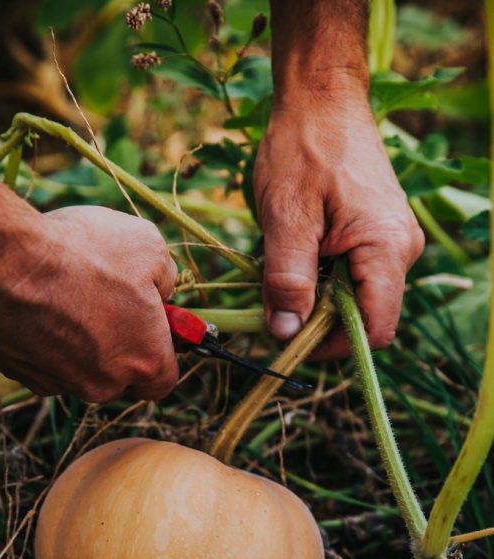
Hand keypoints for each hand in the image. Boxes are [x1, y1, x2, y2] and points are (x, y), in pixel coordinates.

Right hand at [0, 205, 178, 401]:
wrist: (2, 262)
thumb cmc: (82, 253)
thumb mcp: (148, 246)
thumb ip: (166, 278)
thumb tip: (162, 290)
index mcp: (145, 361)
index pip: (164, 378)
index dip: (161, 348)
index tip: (153, 323)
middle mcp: (105, 384)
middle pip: (121, 374)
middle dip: (119, 343)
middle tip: (107, 300)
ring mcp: (61, 383)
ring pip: (82, 369)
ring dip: (80, 340)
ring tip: (66, 294)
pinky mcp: (24, 375)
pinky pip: (46, 362)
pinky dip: (46, 339)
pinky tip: (37, 304)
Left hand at [253, 94, 424, 356]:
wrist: (321, 98)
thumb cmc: (303, 147)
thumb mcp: (286, 217)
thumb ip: (288, 279)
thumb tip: (286, 334)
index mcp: (387, 248)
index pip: (375, 329)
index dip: (333, 347)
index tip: (288, 341)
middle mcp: (400, 250)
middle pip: (364, 317)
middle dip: (317, 322)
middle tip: (272, 307)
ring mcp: (390, 242)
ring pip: (355, 298)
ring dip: (315, 299)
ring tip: (281, 272)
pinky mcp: (376, 235)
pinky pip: (352, 276)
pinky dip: (320, 279)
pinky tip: (295, 256)